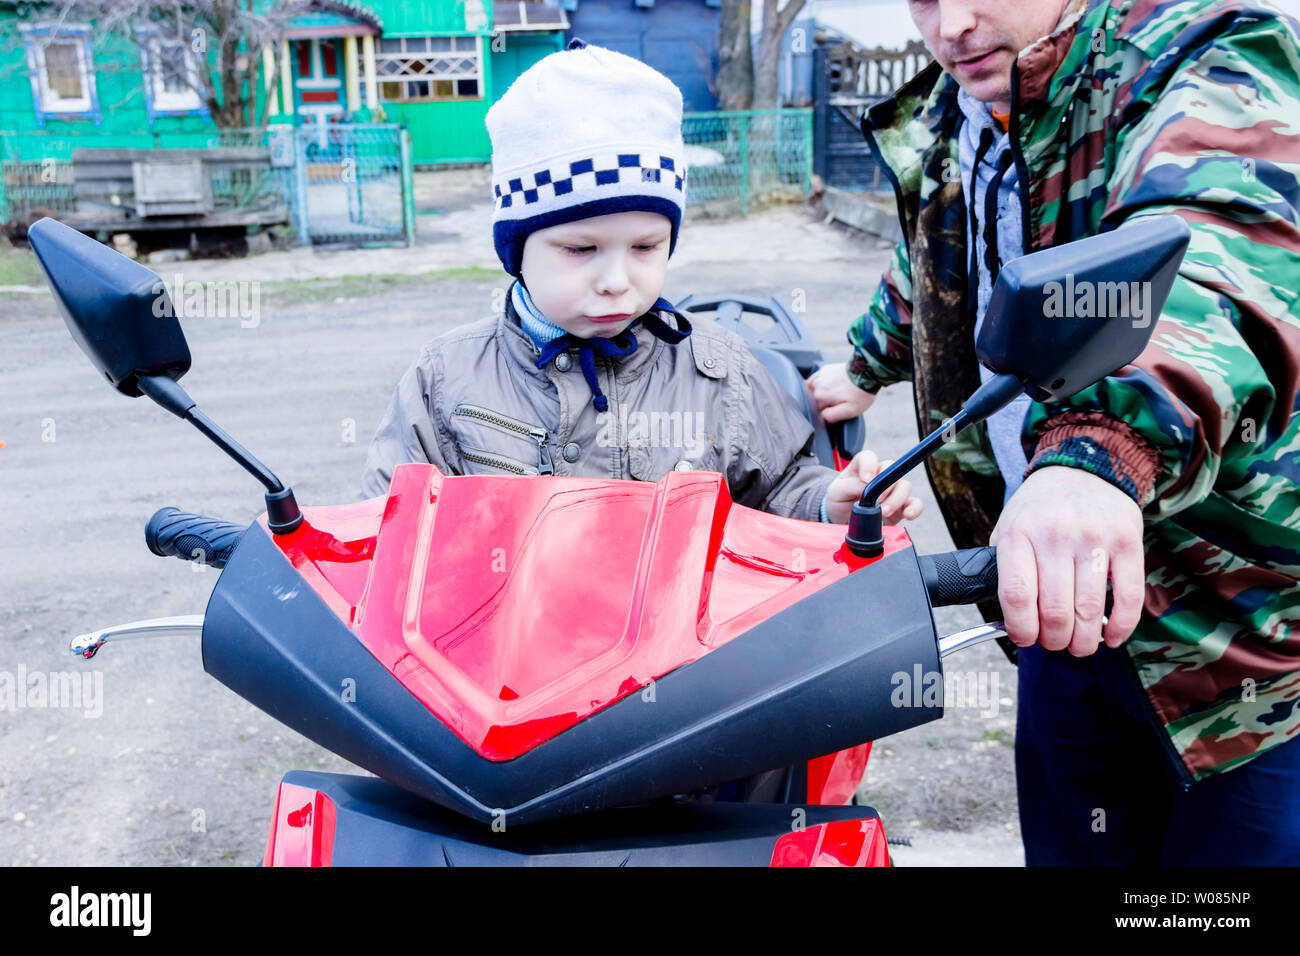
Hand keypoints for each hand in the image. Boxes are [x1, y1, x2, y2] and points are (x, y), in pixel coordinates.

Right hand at [806, 362, 876, 422]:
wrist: (867, 373)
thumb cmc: (860, 392)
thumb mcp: (850, 411)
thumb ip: (832, 416)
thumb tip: (822, 418)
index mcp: (820, 397)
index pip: (818, 411)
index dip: (829, 413)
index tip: (839, 410)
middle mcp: (817, 386)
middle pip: (817, 401)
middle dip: (827, 403)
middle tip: (841, 401)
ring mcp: (820, 377)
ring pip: (816, 391)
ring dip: (824, 394)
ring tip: (838, 392)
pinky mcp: (824, 370)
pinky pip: (816, 380)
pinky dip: (821, 384)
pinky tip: (832, 385)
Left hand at [824, 450, 922, 524]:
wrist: (844, 520)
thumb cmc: (839, 501)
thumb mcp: (835, 493)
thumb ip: (848, 486)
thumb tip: (865, 486)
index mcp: (861, 467)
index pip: (869, 457)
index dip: (870, 465)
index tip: (866, 480)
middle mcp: (879, 475)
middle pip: (891, 469)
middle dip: (885, 486)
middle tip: (877, 501)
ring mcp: (892, 490)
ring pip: (904, 485)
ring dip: (897, 499)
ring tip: (884, 512)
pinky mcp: (900, 507)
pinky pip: (915, 503)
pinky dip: (915, 508)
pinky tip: (908, 515)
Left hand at [990, 466, 1144, 655]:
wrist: (1084, 467)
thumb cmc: (1041, 509)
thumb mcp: (1008, 527)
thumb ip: (1004, 569)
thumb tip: (1009, 622)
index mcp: (1019, 533)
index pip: (1017, 595)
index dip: (1021, 629)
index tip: (1024, 639)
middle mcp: (1055, 535)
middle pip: (1055, 610)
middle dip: (1054, 640)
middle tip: (1054, 643)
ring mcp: (1094, 537)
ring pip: (1090, 610)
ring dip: (1084, 641)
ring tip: (1079, 645)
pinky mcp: (1128, 541)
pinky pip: (1128, 597)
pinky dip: (1121, 627)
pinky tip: (1111, 637)